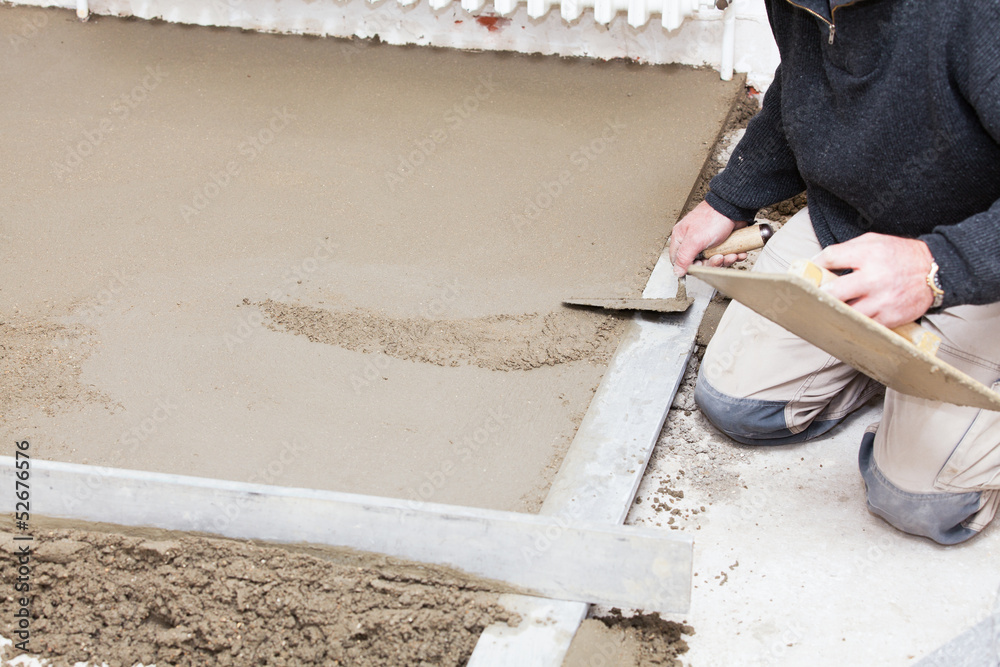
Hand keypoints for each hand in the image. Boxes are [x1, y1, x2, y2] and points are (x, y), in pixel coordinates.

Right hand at [668, 201, 745, 275]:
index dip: (689, 267)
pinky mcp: (720, 242)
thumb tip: (677, 271)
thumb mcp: (695, 240)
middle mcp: (692, 240)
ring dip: (724, 260)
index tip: (700, 268)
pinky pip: (724, 255)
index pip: (678, 260)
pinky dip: (732, 255)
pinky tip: (736, 252)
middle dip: (712, 263)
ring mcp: (707, 242)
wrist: (735, 208)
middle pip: (698, 263)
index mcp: (681, 238)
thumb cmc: (714, 217)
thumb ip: (683, 257)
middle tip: (719, 258)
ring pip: (712, 260)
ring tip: (731, 254)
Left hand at [813, 233, 934, 328]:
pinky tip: (846, 319)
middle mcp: (874, 278)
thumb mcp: (875, 241)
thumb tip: (820, 263)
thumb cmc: (899, 255)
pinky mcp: (890, 317)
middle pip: (833, 291)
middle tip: (811, 296)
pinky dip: (852, 322)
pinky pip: (863, 325)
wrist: (935, 271)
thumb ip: (848, 250)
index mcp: (869, 254)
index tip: (809, 272)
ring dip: (834, 312)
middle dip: (819, 294)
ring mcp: (882, 301)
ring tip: (826, 310)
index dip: (815, 265)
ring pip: (845, 313)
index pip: (830, 258)